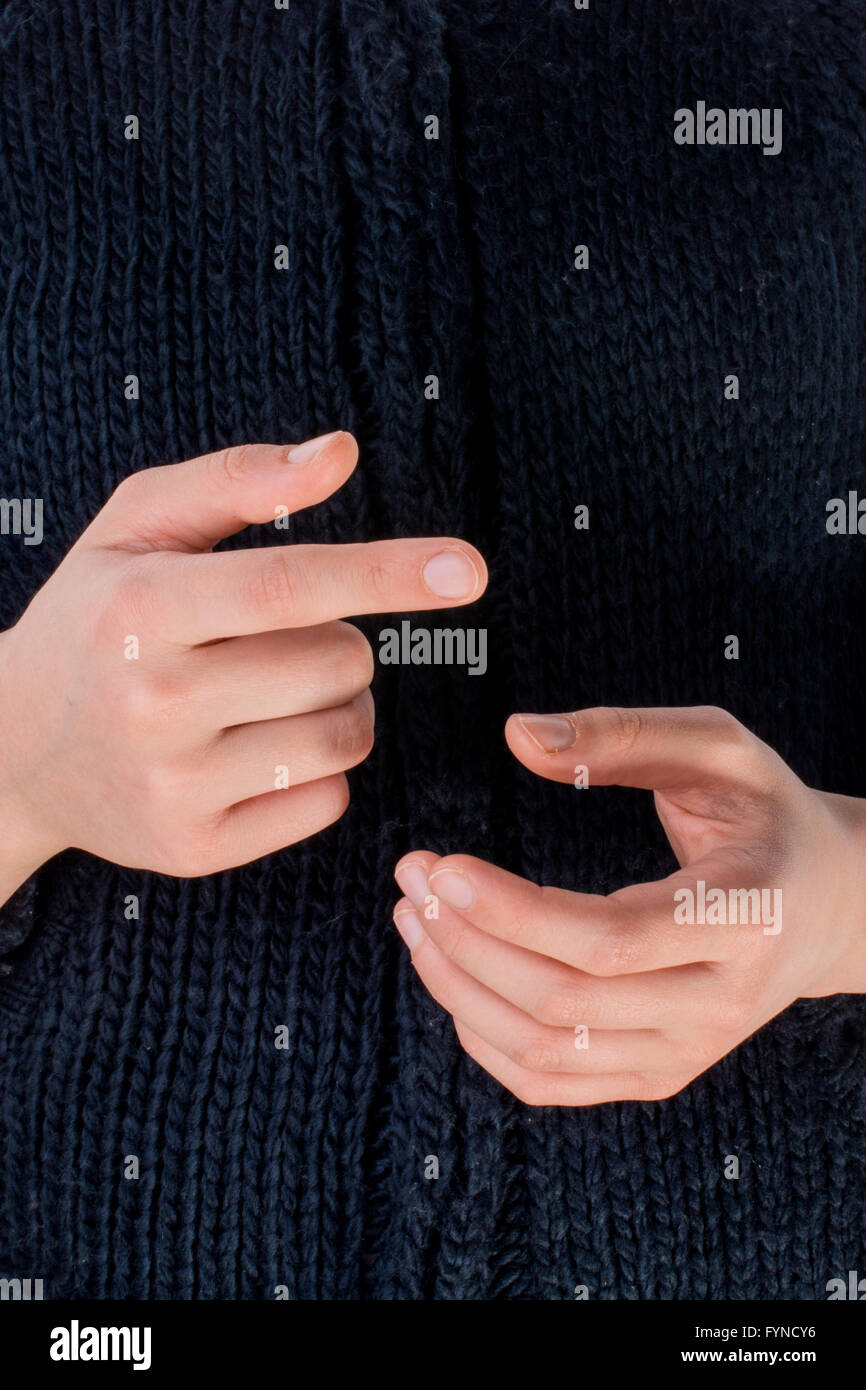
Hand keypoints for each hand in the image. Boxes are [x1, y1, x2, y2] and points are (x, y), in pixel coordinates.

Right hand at [0, 431, 486, 898]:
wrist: (13, 750)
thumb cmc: (92, 621)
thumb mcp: (135, 528)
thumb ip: (236, 480)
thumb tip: (342, 452)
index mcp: (141, 608)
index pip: (288, 585)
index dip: (386, 574)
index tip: (468, 570)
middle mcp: (154, 702)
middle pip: (338, 663)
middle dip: (345, 642)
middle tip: (286, 641)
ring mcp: (173, 786)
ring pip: (342, 737)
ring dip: (342, 707)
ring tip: (280, 694)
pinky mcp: (195, 849)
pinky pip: (326, 803)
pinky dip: (319, 773)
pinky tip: (260, 753)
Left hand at [393, 705, 865, 1104]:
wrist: (829, 905)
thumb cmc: (768, 816)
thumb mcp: (717, 748)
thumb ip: (622, 735)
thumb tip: (518, 735)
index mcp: (744, 917)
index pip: (609, 941)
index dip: (512, 912)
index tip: (441, 865)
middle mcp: (721, 1002)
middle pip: (565, 1002)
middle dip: (466, 942)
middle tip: (414, 878)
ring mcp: (691, 1050)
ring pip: (549, 1051)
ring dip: (461, 990)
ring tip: (416, 920)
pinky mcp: (661, 1073)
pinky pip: (554, 1082)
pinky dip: (486, 1039)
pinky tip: (453, 978)